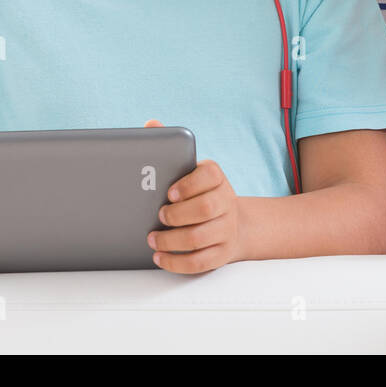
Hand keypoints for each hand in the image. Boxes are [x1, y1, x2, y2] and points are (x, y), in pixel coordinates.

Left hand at [143, 119, 241, 272]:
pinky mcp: (222, 253)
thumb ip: (171, 147)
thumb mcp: (191, 171)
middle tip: (158, 216)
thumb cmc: (200, 195)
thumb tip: (151, 124)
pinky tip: (160, 257)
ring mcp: (227, 229)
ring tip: (152, 239)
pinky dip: (177, 262)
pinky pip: (201, 262)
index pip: (210, 175)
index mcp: (217, 178)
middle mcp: (226, 202)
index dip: (189, 184)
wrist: (234, 224)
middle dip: (177, 215)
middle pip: (205, 209)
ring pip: (200, 238)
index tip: (169, 192)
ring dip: (171, 240)